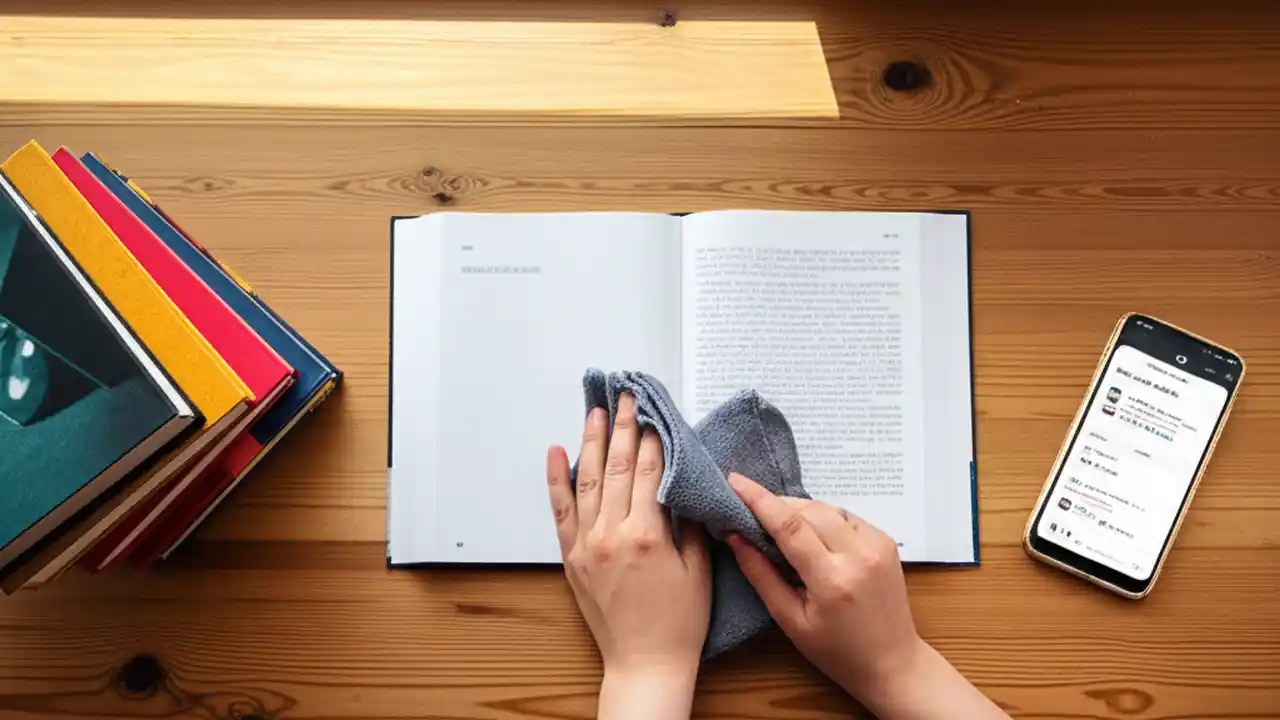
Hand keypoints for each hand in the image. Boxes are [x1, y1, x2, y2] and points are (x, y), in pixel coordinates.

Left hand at [546, 393, 710, 719]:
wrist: (645, 663)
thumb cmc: (679, 623)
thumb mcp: (699, 570)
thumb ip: (688, 524)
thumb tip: (681, 484)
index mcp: (649, 536)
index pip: (648, 472)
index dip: (652, 438)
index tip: (653, 412)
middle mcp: (613, 534)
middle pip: (617, 467)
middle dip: (623, 427)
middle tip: (626, 396)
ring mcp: (588, 545)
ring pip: (587, 481)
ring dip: (590, 441)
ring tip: (595, 411)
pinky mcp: (572, 558)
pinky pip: (560, 511)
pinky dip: (556, 479)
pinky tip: (557, 451)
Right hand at [726, 474, 1007, 719]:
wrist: (893, 663)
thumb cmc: (836, 651)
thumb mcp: (790, 621)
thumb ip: (760, 575)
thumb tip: (734, 535)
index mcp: (832, 579)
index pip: (789, 525)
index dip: (759, 499)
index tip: (734, 481)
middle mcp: (859, 554)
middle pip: (808, 509)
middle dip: (776, 503)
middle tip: (749, 507)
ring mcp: (878, 544)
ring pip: (828, 508)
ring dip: (799, 509)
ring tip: (775, 521)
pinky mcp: (886, 541)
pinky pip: (845, 516)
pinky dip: (822, 517)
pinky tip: (809, 532)